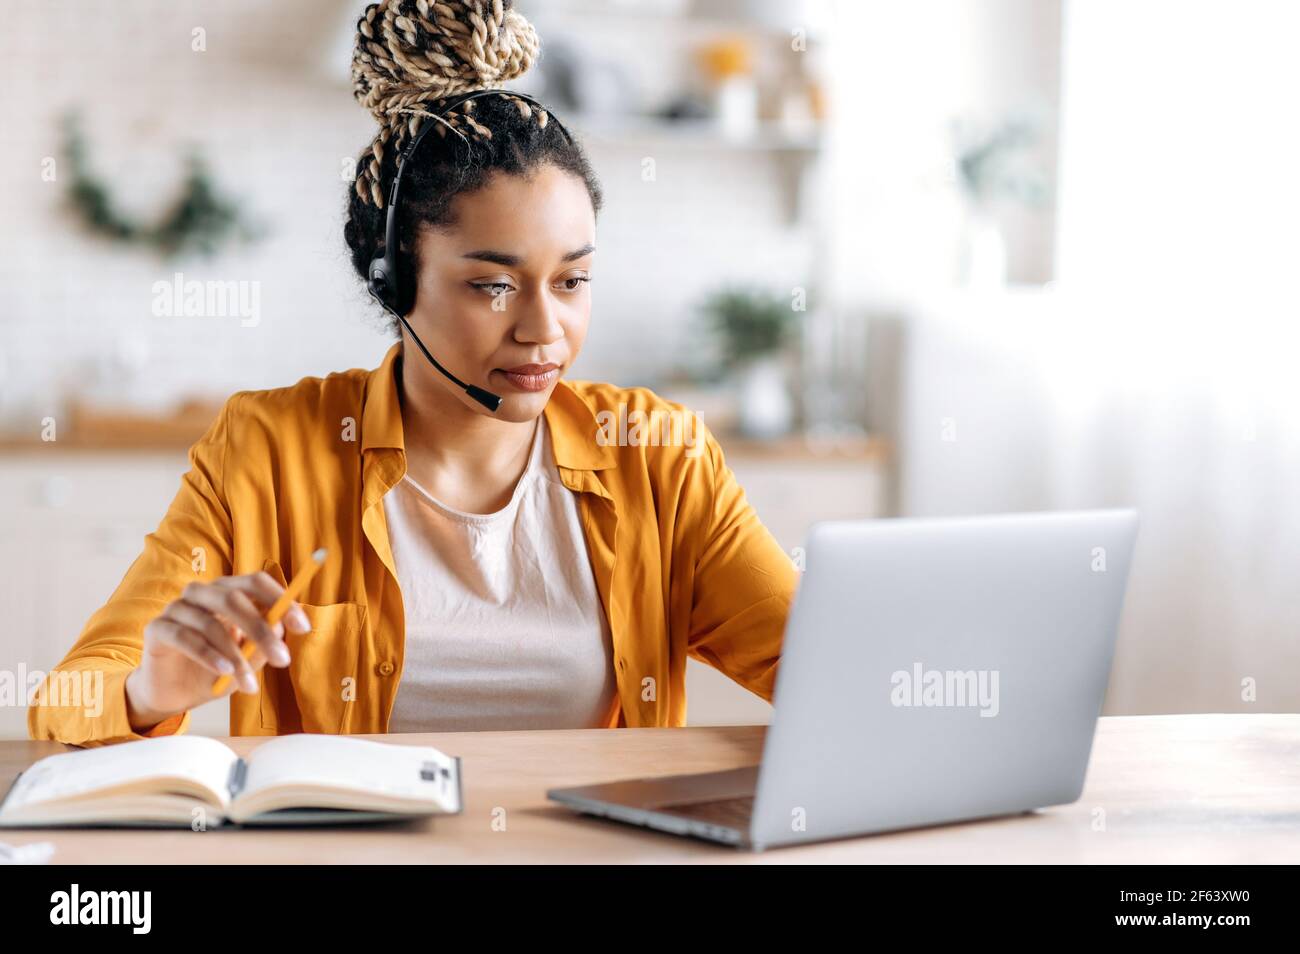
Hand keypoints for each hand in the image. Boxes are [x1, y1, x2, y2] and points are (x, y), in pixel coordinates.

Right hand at [124, 573, 311, 730]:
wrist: (176, 693)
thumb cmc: (218, 669)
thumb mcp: (249, 659)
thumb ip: (264, 641)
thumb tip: (281, 623)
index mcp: (228, 591)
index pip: (256, 582)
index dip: (281, 600)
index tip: (303, 627)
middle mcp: (202, 593)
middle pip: (233, 598)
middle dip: (262, 631)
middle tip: (282, 659)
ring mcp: (177, 607)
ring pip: (211, 623)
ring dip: (236, 656)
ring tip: (250, 685)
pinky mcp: (157, 628)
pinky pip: (186, 638)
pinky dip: (209, 656)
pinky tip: (225, 672)